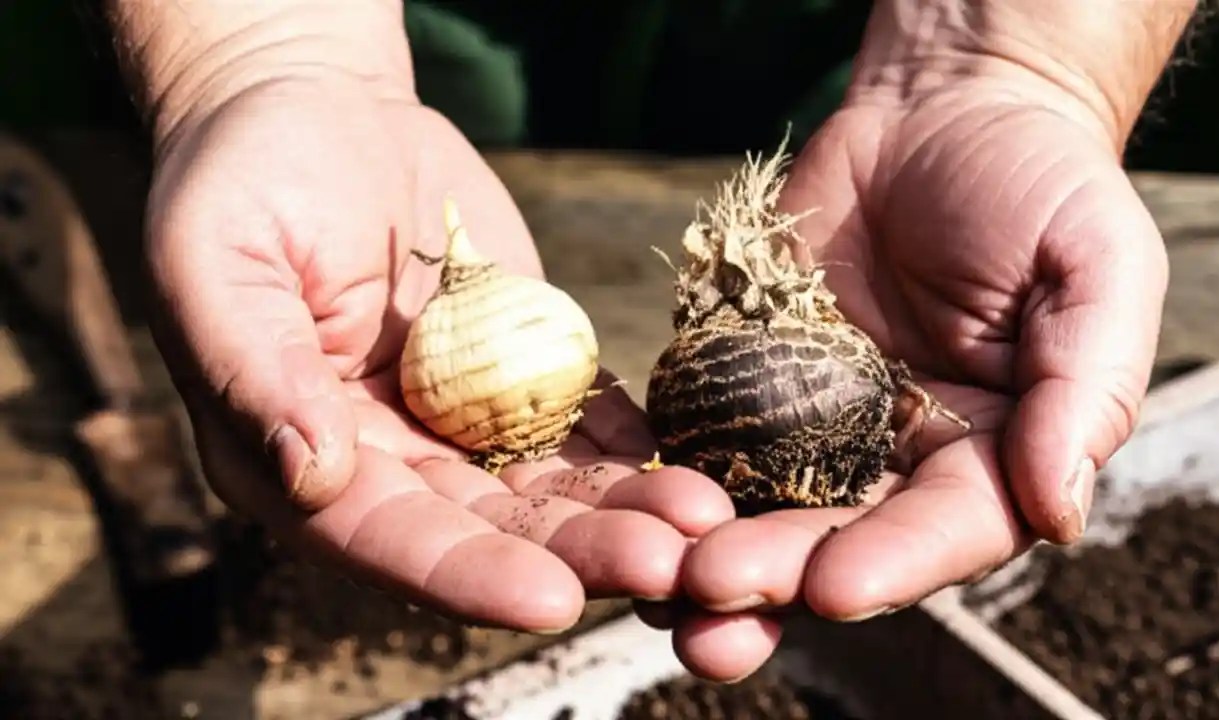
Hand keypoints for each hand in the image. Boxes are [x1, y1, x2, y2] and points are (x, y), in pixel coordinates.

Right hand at [144, 73, 733, 632]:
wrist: (317, 108)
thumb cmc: (244, 177)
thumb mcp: (216, 263)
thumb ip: (256, 373)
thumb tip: (312, 475)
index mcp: (295, 457)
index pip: (384, 537)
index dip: (466, 574)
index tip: (551, 600)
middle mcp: (386, 457)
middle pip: (487, 526)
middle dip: (577, 552)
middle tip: (667, 565)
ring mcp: (457, 415)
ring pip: (547, 483)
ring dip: (624, 509)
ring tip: (703, 521)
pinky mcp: (514, 366)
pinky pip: (579, 416)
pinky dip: (631, 443)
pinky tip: (690, 463)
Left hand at [648, 71, 1169, 679]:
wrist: (939, 109)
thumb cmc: (1037, 182)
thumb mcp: (1095, 267)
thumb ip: (1088, 387)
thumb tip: (1059, 510)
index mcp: (988, 453)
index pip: (943, 529)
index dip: (893, 564)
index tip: (834, 589)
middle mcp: (894, 456)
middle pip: (836, 535)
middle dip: (777, 573)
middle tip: (713, 591)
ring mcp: (813, 421)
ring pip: (759, 504)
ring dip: (710, 547)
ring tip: (659, 581)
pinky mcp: (748, 376)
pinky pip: (704, 430)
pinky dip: (670, 472)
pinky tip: (627, 502)